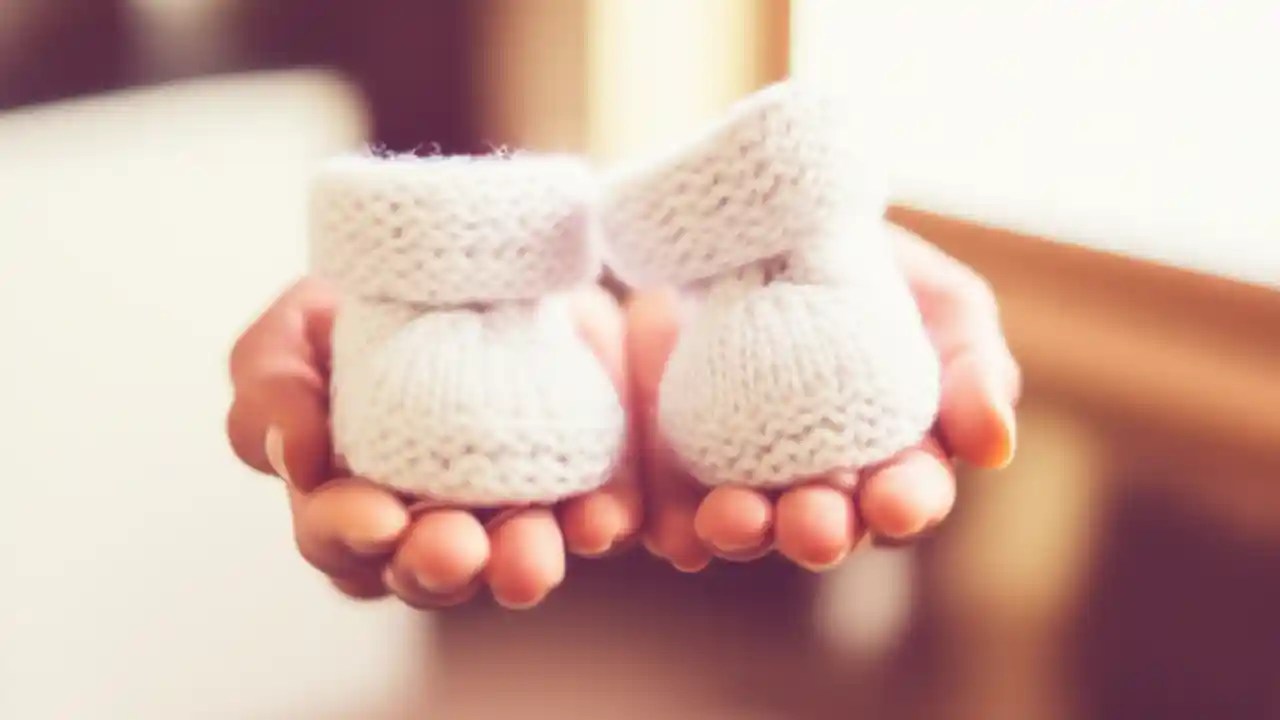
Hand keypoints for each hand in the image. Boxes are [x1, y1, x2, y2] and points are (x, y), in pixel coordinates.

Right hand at [226, 279, 639, 607]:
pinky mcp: (586, 485)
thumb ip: (272, 385)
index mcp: (351, 495)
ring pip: (511, 562)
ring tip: (529, 555)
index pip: (339, 537)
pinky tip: (600, 519)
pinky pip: (596, 519)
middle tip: (455, 546)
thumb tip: (291, 455)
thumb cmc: (379, 303)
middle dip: (437, 565)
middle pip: (425, 571)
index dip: (350, 533)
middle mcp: (431, 520)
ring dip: (519, 563)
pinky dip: (599, 522)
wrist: (486, 255)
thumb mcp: (302, 324)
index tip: (378, 518)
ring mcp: (511, 511)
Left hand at [628, 222, 1020, 571]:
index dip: (906, 505)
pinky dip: (673, 520)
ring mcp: (745, 477)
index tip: (895, 499)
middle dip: (821, 532)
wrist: (760, 221)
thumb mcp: (939, 300)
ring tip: (733, 518)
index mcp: (895, 459)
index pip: (908, 498)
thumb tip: (995, 446)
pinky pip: (671, 504)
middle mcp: (821, 483)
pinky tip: (673, 527)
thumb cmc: (871, 269)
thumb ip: (976, 369)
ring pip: (746, 526)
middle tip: (813, 524)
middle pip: (826, 527)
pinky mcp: (674, 462)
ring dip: (743, 531)